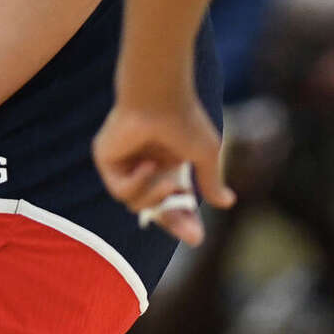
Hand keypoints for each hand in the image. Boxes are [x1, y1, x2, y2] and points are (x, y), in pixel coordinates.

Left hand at [93, 90, 236, 245]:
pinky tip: (148, 165)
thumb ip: (210, 180)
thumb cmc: (184, 119)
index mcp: (166, 162)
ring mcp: (124, 162)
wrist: (158, 97)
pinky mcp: (106, 159)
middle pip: (153, 207)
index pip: (171, 200)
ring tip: (170, 182)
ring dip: (156, 198)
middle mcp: (144, 163)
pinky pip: (120, 190)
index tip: (197, 236)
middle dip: (173, 222)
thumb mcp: (205, 154)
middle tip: (194, 236)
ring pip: (136, 203)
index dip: (183, 219)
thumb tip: (227, 203)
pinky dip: (137, 184)